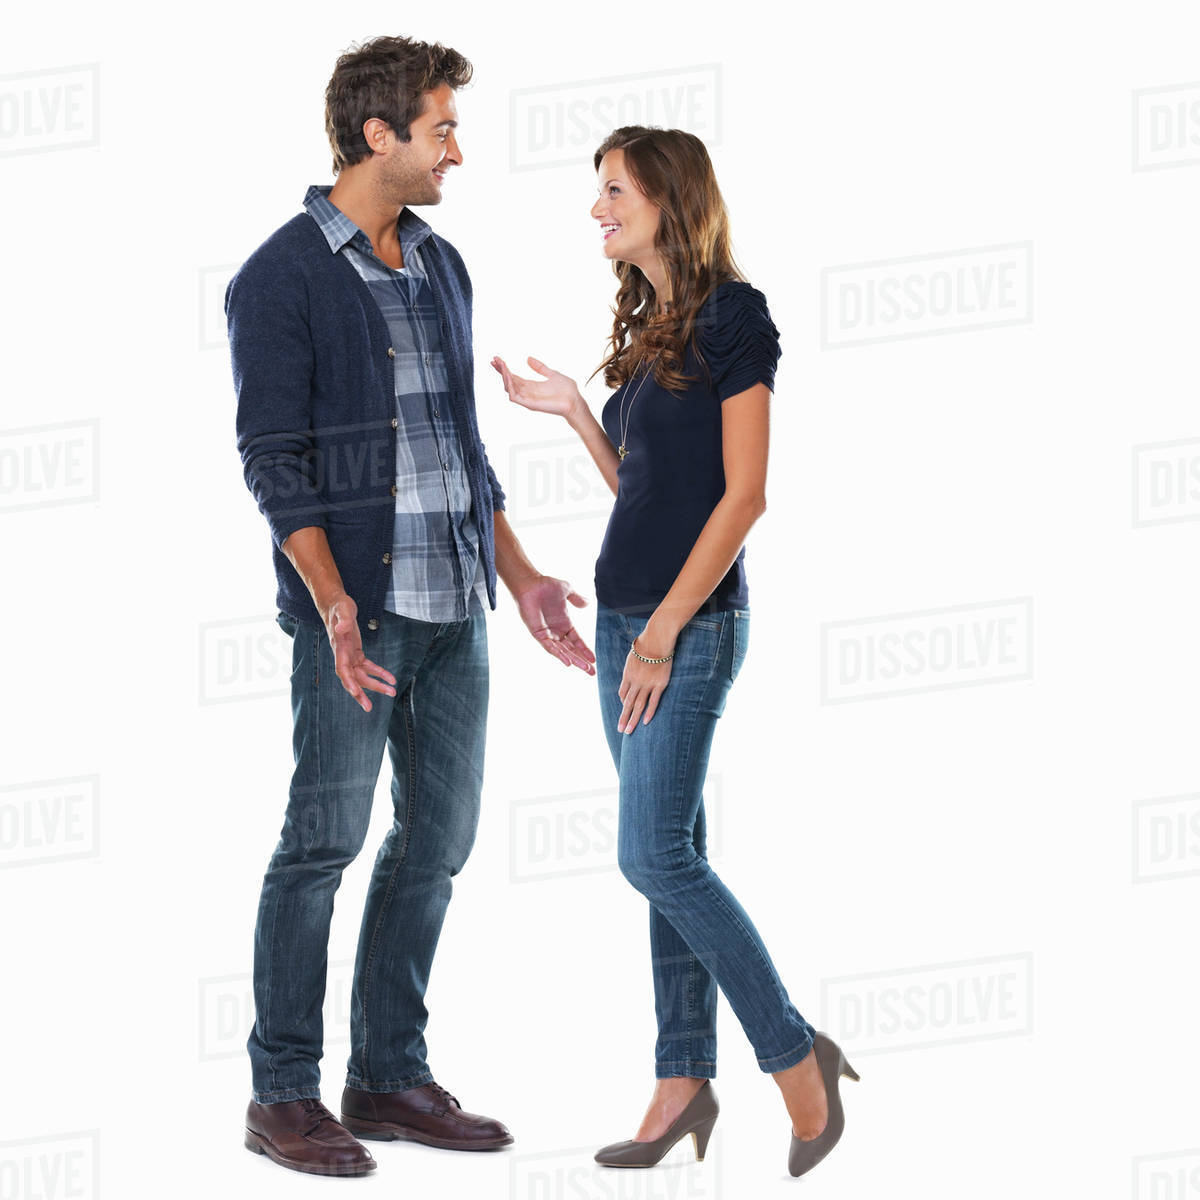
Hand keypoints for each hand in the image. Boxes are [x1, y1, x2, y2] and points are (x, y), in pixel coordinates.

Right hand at [320, 594, 397, 712]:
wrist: (335, 604)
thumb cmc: (339, 606)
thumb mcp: (343, 609)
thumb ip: (344, 619)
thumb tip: (342, 628)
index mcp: (339, 648)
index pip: (342, 669)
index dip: (349, 682)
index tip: (356, 693)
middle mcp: (343, 655)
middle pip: (352, 679)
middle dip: (360, 693)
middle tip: (369, 708)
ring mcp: (349, 655)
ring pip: (361, 676)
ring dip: (375, 685)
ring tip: (391, 692)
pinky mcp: (356, 652)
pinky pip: (367, 667)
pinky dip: (379, 673)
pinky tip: (390, 678)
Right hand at [491, 355, 581, 419]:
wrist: (575, 401)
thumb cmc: (567, 391)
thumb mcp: (552, 373)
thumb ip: (540, 367)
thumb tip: (528, 358)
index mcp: (531, 386)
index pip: (513, 377)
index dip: (504, 369)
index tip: (497, 359)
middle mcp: (527, 393)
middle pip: (508, 382)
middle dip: (500, 371)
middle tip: (494, 360)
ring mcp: (527, 399)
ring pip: (508, 388)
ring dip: (504, 376)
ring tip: (502, 364)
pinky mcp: (529, 404)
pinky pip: (514, 396)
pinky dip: (509, 386)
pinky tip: (508, 375)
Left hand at [513, 574, 595, 673]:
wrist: (530, 583)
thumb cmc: (546, 585)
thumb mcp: (567, 591)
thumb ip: (576, 599)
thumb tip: (587, 604)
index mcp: (564, 624)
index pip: (577, 641)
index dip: (585, 650)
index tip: (594, 660)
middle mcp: (556, 631)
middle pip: (571, 650)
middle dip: (582, 661)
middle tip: (592, 672)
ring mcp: (548, 634)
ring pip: (563, 651)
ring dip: (574, 660)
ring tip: (585, 669)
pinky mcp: (539, 634)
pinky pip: (550, 647)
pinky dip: (559, 654)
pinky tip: (568, 662)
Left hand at [617, 632, 675, 733]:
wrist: (657, 639)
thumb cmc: (646, 645)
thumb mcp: (633, 655)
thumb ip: (632, 666)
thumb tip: (631, 673)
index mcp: (628, 675)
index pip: (622, 693)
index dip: (623, 701)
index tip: (624, 707)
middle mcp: (635, 682)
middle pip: (627, 703)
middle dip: (623, 717)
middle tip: (620, 730)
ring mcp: (647, 684)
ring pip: (638, 705)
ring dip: (632, 719)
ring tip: (628, 731)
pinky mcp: (659, 684)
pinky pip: (653, 701)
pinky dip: (649, 713)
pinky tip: (644, 722)